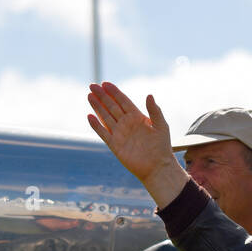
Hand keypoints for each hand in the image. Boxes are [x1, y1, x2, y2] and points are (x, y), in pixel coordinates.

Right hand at [86, 82, 189, 206]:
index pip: (123, 101)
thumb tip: (149, 95)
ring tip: (89, 96)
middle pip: (112, 106)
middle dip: (102, 96)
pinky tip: (89, 116)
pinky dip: (96, 125)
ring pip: (106, 117)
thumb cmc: (162, 146)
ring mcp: (120, 134)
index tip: (105, 83)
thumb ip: (154, 111)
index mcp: (137, 117)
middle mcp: (127, 123)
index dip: (114, 92)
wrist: (157, 167)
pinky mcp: (115, 145)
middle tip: (92, 86)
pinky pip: (103, 133)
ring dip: (97, 107)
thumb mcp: (161, 126)